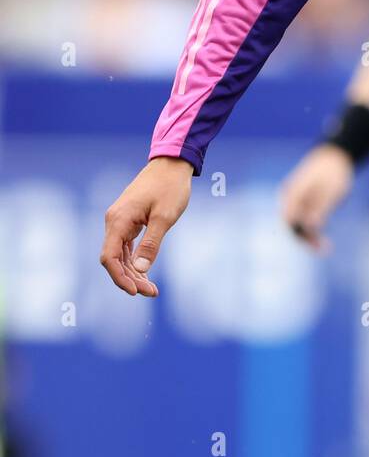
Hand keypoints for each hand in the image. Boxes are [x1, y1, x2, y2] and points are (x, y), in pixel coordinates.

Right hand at [100, 157, 192, 296]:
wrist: (171, 164)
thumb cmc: (170, 187)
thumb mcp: (165, 216)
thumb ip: (152, 243)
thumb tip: (141, 268)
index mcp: (118, 220)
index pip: (109, 258)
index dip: (119, 277)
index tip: (135, 291)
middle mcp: (114, 221)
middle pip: (114, 259)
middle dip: (130, 278)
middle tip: (152, 292)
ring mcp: (120, 220)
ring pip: (120, 254)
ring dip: (133, 271)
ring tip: (151, 288)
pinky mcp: (128, 220)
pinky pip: (126, 245)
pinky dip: (134, 259)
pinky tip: (144, 271)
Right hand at [279, 143, 354, 251]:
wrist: (336, 156)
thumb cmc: (334, 172)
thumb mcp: (331, 190)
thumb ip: (320, 207)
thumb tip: (311, 226)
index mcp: (293, 193)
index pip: (289, 219)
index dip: (300, 234)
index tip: (314, 244)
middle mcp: (290, 198)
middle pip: (292, 224)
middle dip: (305, 239)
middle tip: (323, 250)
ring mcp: (295, 201)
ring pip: (298, 224)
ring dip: (309, 237)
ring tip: (326, 248)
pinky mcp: (303, 204)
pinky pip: (304, 220)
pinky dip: (313, 231)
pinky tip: (323, 241)